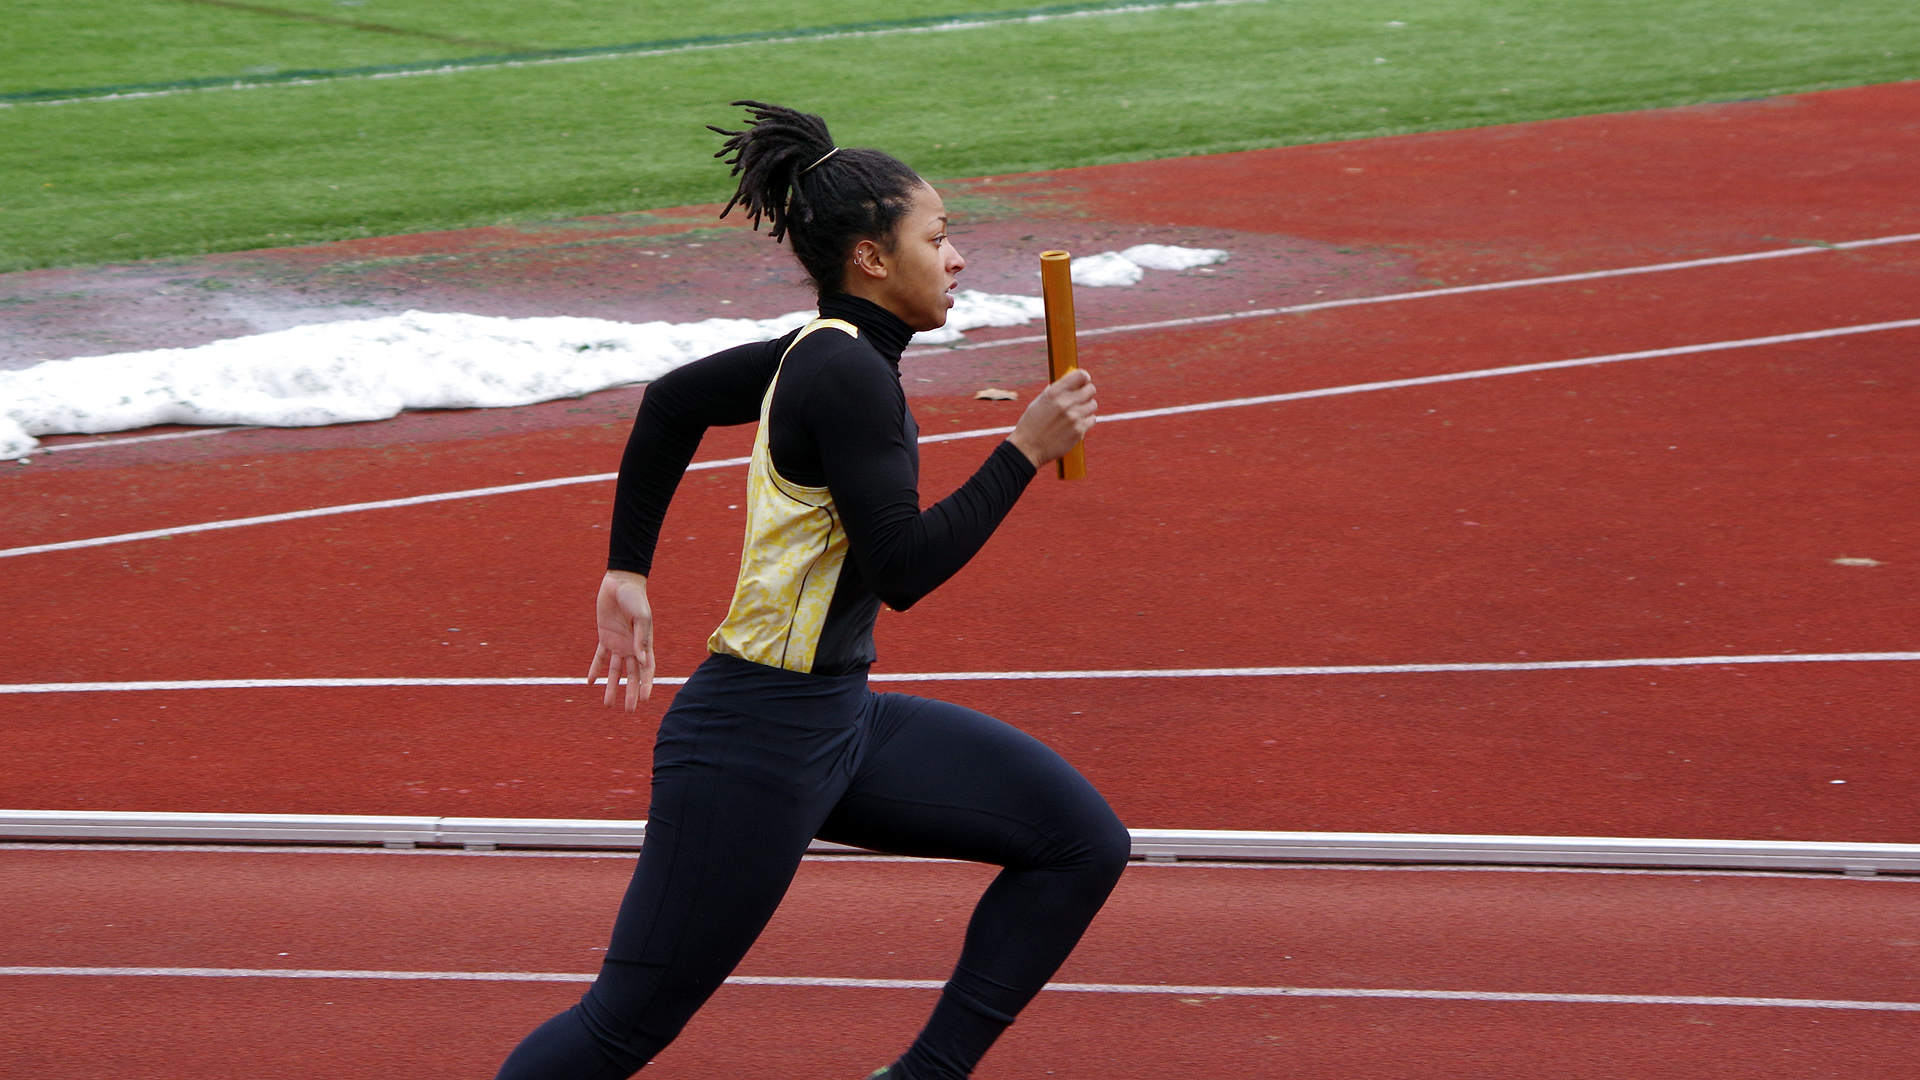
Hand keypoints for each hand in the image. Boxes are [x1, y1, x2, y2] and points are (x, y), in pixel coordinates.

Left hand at [586, 570, 653, 712]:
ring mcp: (618, 643)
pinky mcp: (605, 637)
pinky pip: (599, 657)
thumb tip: (641, 659)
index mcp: (644, 643)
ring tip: (608, 705)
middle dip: (630, 694)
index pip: (647, 670)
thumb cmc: (635, 598)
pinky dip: (595, 669)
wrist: (620, 582)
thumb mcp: (640, 616)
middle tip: (629, 711)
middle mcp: (632, 647)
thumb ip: (640, 638)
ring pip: (615, 671)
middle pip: (632, 676)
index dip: (646, 685)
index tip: (644, 700)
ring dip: (612, 687)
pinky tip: (590, 682)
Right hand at [1008, 367, 1096, 467]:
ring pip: (1093, 405)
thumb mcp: (1039, 402)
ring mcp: (1074, 417)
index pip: (1081, 376)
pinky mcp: (1079, 431)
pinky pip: (1091, 420)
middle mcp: (1065, 403)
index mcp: (1054, 393)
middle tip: (1081, 398)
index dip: (1084, 378)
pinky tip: (1075, 424)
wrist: (1028, 448)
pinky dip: (1086, 421)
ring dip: (1086, 408)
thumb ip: (1055, 391)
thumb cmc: (1031, 424)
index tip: (1083, 382)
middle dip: (1087, 393)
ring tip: (1075, 413)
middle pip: (1091, 389)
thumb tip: (1070, 381)